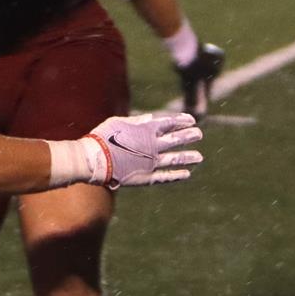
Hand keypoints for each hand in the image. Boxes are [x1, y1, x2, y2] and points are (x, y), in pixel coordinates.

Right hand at [84, 112, 203, 188]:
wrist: (95, 160)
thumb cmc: (102, 138)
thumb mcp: (118, 122)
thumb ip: (136, 121)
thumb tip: (151, 118)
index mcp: (146, 130)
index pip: (170, 123)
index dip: (182, 120)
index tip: (192, 120)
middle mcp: (153, 146)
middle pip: (176, 139)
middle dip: (189, 136)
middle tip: (199, 134)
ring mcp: (152, 163)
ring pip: (175, 159)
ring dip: (188, 157)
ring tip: (199, 157)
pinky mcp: (147, 177)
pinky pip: (165, 177)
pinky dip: (177, 175)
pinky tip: (187, 174)